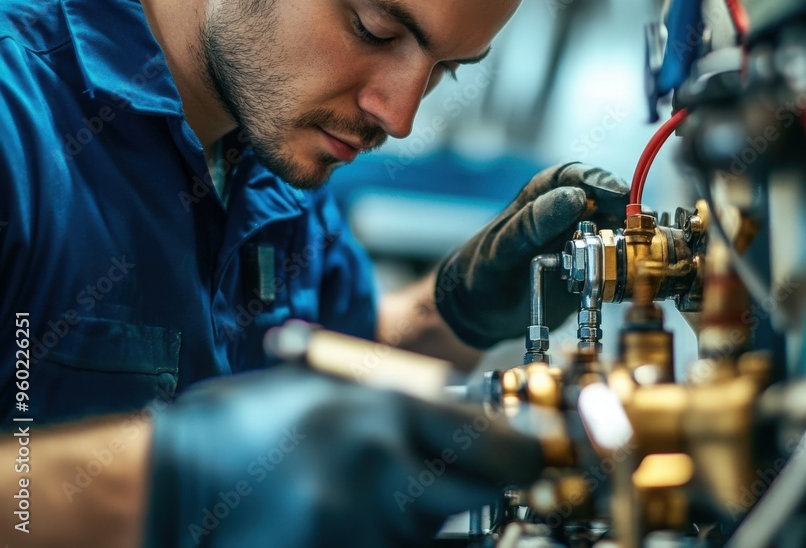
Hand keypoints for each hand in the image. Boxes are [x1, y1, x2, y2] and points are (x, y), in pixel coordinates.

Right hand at [145, 364, 543, 546]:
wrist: (161, 488)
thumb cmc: (238, 431)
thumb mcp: (323, 391)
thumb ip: (398, 408)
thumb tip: (461, 422)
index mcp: (382, 416)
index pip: (496, 443)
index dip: (520, 454)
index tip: (526, 460)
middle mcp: (386, 477)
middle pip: (483, 499)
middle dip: (479, 494)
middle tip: (454, 488)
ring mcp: (367, 536)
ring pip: (442, 541)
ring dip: (425, 527)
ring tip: (369, 506)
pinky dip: (397, 544)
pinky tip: (361, 528)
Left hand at [435, 162, 628, 348]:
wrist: (482, 314)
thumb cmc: (483, 274)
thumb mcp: (501, 249)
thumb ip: (532, 224)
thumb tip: (575, 196)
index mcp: (540, 197)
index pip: (575, 176)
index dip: (600, 181)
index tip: (617, 193)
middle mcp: (567, 214)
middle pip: (606, 202)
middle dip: (624, 211)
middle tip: (634, 225)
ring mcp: (583, 240)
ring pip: (617, 230)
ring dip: (629, 238)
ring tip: (638, 249)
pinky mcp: (593, 269)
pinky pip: (617, 261)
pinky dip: (628, 264)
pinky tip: (634, 270)